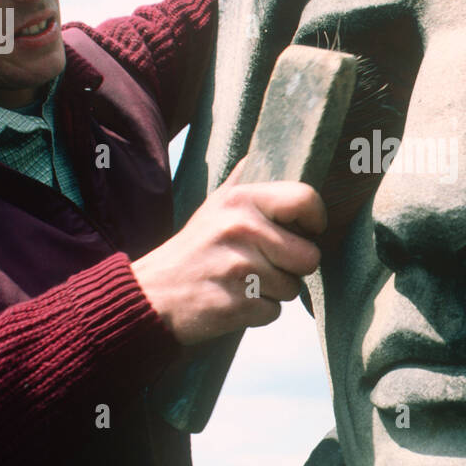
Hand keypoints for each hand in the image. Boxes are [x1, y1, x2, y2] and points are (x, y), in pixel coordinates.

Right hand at [131, 159, 326, 344]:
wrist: (150, 293)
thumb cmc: (193, 248)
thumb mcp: (214, 205)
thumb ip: (244, 181)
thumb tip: (267, 153)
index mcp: (241, 199)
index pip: (306, 199)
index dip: (315, 219)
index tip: (306, 230)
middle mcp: (242, 229)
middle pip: (309, 256)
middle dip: (293, 267)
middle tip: (266, 264)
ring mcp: (239, 269)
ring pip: (292, 289)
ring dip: (274, 291)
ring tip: (243, 282)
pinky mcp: (236, 305)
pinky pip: (273, 312)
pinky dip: (258, 312)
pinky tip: (234, 299)